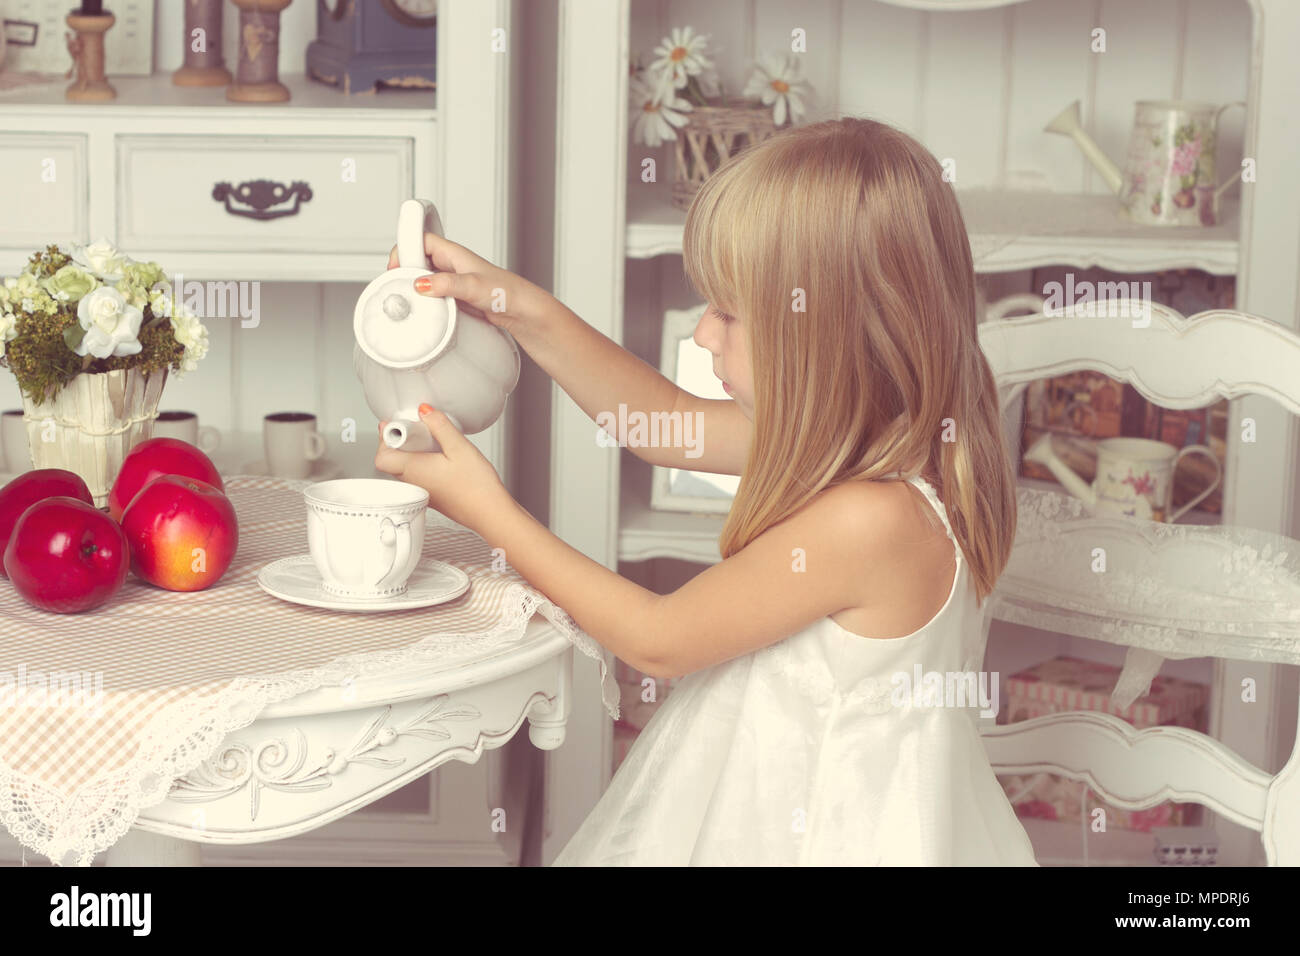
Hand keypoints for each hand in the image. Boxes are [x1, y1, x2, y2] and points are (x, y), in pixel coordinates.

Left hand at [373, 404, 513, 533]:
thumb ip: (440, 426)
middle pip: (391, 461)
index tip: (402, 425)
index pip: (382, 456)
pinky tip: (439, 458)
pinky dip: (422, 464)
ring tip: (429, 442)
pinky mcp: (432, 495)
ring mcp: (422, 491)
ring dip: (410, 453)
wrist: (490, 513)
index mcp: (414, 470)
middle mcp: (414, 483)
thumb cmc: (477, 487)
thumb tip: (424, 411)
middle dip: (398, 442)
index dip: (386, 438)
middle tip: (415, 429)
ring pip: (404, 468)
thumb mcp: (459, 447)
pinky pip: (417, 476)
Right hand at [387, 232, 551, 339]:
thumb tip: (421, 284)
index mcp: (454, 253)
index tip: (396, 266)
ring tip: (409, 300)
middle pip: (418, 261)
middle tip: (399, 286)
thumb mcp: (473, 285)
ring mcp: (453, 283)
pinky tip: (425, 313)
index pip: (421, 240)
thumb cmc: (507, 292)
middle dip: (406, 271)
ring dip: (415, 289)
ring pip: (425, 280)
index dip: (406, 248)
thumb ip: (446, 284)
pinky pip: (433, 297)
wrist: (522, 312)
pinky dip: (426, 303)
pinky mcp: (455, 299)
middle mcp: (451, 266)